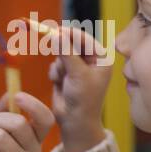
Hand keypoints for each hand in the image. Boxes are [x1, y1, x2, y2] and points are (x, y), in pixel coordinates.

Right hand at [47, 25, 111, 151]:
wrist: (75, 122)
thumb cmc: (84, 99)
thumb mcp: (78, 74)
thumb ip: (66, 52)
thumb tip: (56, 34)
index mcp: (101, 58)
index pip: (84, 38)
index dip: (69, 34)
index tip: (55, 30)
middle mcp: (91, 60)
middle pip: (71, 43)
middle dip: (61, 48)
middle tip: (49, 40)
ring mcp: (77, 67)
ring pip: (61, 53)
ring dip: (59, 64)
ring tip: (63, 78)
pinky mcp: (66, 74)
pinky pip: (55, 64)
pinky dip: (55, 72)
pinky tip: (59, 83)